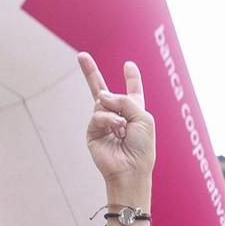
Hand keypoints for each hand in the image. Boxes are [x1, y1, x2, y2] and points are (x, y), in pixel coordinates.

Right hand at [77, 52, 154, 199]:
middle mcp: (117, 116)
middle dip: (91, 72)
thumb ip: (125, 100)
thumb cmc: (142, 147)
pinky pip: (97, 115)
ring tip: (122, 127)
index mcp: (134, 112)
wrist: (130, 169)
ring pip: (101, 101)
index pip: (132, 92)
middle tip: (82, 56)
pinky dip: (107, 120)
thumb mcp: (143, 116)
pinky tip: (116, 130)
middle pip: (103, 90)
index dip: (132, 78)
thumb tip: (101, 96)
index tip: (129, 65)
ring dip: (114, 111)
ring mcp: (103, 124)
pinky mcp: (93, 133)